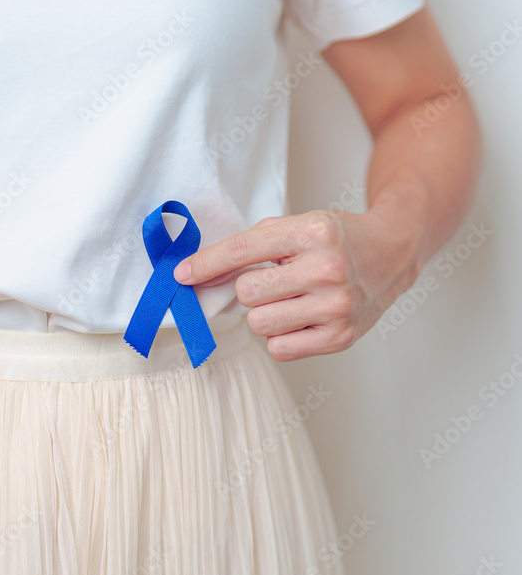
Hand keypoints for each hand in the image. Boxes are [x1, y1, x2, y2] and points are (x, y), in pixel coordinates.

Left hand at [173, 208, 419, 360]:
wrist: (392, 253)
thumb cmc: (336, 239)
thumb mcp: (297, 226)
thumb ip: (250, 245)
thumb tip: (200, 274)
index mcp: (313, 232)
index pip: (244, 250)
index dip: (207, 264)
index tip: (182, 275)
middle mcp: (327, 268)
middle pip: (248, 292)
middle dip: (250, 287)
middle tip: (274, 280)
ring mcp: (337, 306)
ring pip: (260, 323)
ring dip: (264, 313)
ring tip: (290, 298)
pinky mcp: (341, 337)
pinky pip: (279, 348)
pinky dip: (280, 336)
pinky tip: (300, 317)